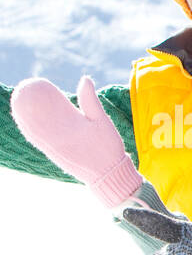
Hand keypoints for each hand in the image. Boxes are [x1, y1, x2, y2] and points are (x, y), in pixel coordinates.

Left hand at [11, 76, 142, 207]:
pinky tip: (28, 124)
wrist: (108, 176)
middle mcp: (53, 140)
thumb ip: (90, 100)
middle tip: (24, 92)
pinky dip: (30, 130)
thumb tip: (85, 78)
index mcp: (65, 128)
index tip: (33, 85)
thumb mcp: (102, 121)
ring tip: (20, 106)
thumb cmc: (108, 148)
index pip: (43, 109)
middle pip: (33, 119)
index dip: (35, 97)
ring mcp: (51, 149)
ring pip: (32, 130)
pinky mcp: (53, 156)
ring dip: (26, 118)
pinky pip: (37, 140)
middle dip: (28, 106)